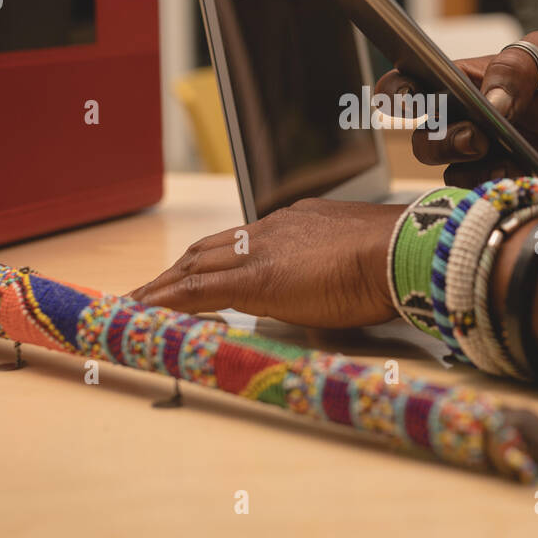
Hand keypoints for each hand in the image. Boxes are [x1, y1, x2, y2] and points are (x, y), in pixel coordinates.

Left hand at [126, 199, 403, 327]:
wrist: (402, 250)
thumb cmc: (395, 260)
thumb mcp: (357, 263)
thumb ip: (337, 272)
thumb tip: (338, 294)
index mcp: (295, 223)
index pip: (240, 241)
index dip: (213, 259)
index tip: (196, 276)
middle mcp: (271, 229)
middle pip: (208, 249)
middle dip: (177, 270)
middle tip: (149, 290)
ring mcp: (260, 251)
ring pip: (194, 266)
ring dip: (162, 286)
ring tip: (136, 303)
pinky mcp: (253, 279)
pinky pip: (196, 291)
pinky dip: (166, 302)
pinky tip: (144, 313)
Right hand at [377, 30, 537, 200]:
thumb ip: (518, 64)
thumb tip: (492, 100)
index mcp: (461, 85)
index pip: (409, 86)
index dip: (395, 93)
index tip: (405, 100)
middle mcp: (460, 126)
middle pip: (423, 141)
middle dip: (445, 142)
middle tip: (478, 138)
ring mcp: (478, 163)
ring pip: (451, 176)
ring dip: (482, 172)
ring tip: (517, 164)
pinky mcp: (500, 192)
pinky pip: (495, 199)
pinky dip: (531, 188)